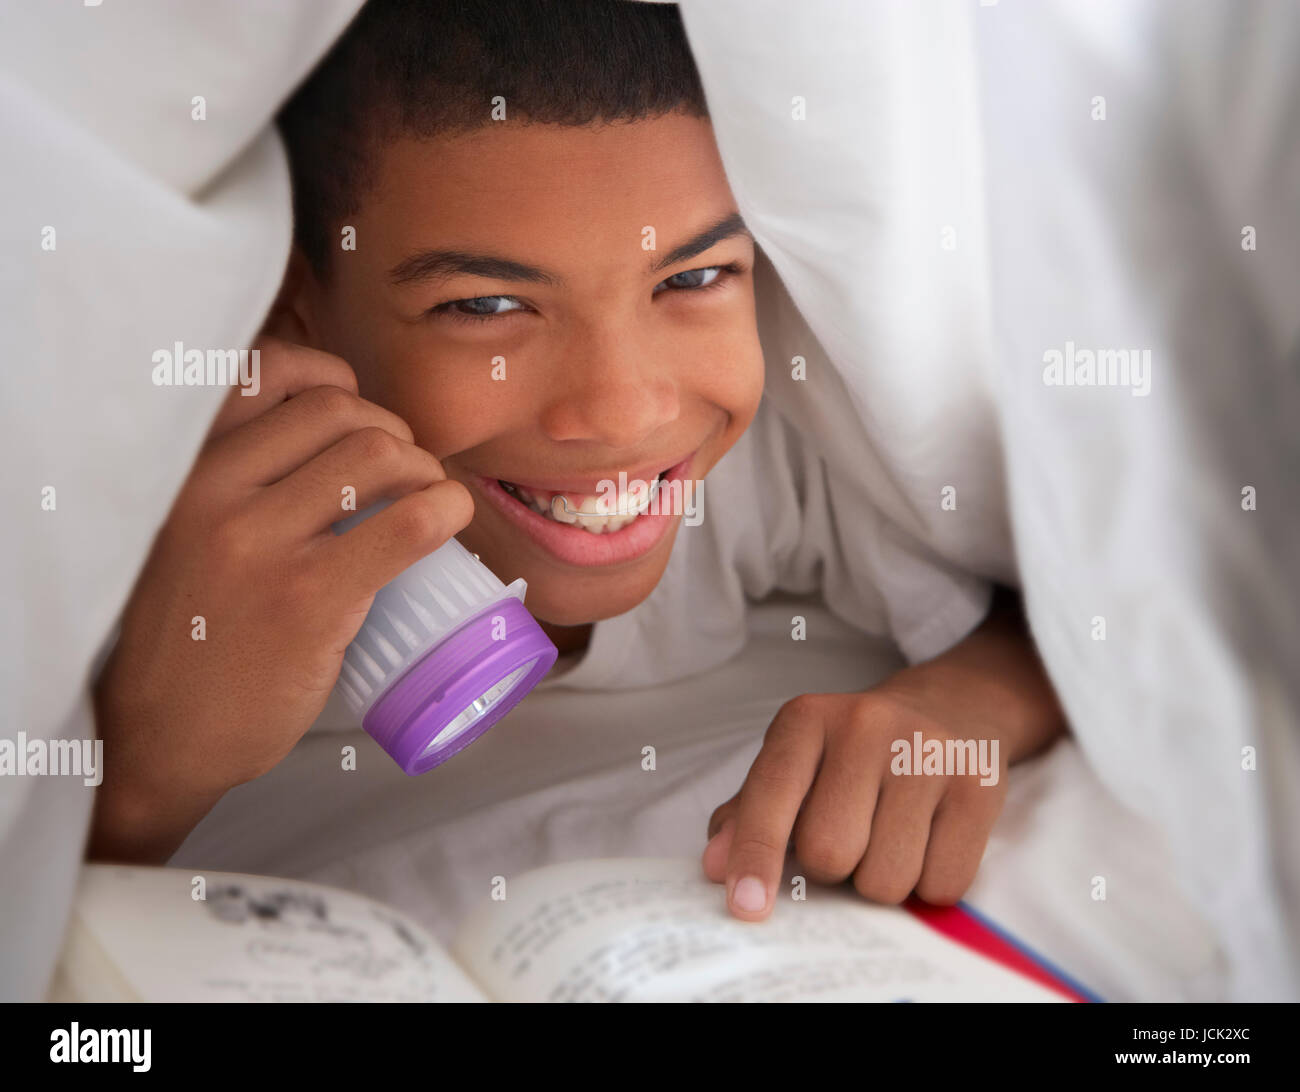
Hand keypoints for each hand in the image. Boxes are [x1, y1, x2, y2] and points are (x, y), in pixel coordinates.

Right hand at [90, 336, 472, 861]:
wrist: (156, 736)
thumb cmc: (183, 631)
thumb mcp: (178, 530)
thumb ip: (225, 479)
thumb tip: (330, 436)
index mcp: (182, 465)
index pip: (271, 370)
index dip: (334, 380)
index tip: (360, 417)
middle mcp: (213, 489)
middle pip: (341, 411)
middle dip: (392, 433)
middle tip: (405, 478)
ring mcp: (261, 543)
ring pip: (380, 454)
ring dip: (424, 470)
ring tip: (426, 503)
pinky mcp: (309, 597)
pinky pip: (406, 524)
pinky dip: (447, 508)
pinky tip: (450, 518)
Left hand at [701, 597, 1064, 918]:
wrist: (950, 708)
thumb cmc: (854, 752)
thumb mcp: (796, 763)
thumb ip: (750, 813)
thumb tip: (717, 867)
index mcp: (806, 718)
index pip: (770, 798)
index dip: (755, 857)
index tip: (745, 906)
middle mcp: (866, 724)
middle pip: (828, 852)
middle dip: (830, 867)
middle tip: (848, 837)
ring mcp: (927, 752)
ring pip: (886, 878)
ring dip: (880, 880)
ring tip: (889, 836)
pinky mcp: (978, 786)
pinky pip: (942, 884)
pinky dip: (928, 884)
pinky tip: (928, 840)